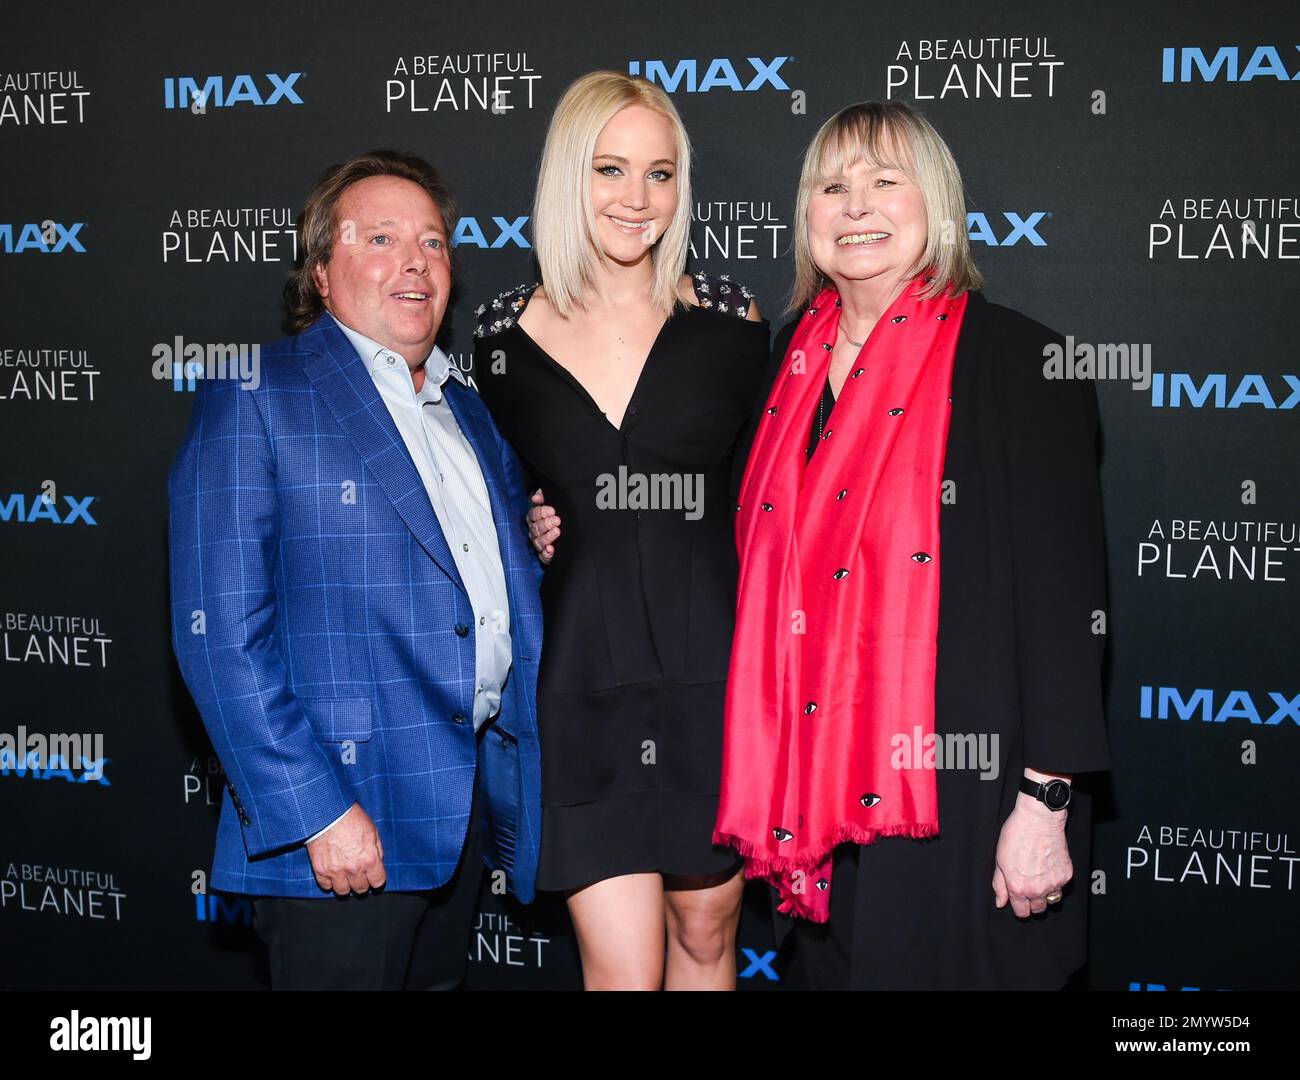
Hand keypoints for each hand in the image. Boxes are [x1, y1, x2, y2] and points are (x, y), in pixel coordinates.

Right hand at [306, 803, 386, 896]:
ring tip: (345, 876)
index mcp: (370, 859)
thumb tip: (378, 863)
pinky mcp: (320, 870)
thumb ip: (377, 851)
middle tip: (359, 874)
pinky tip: (332, 873)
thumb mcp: (373, 831)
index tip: (373, 877)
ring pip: (343, 891)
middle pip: (361, 889)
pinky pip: (326, 886)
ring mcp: (336, 871)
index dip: (376, 879)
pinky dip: (329, 882)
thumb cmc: (351, 819)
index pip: (378, 882)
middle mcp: (354, 869)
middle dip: (361, 882)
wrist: (328, 813)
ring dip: (345, 885)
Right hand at [526, 488, 560, 564]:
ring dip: (548, 537)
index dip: (542, 512)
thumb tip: (536, 497)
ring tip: (557, 532)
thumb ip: (544, 497)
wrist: (570, 536)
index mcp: (534, 519)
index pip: (534, 514)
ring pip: (539, 541)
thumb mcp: (553, 504)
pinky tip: (551, 549)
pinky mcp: (545, 555)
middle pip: (536, 528)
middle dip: (546, 524)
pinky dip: (546, 553)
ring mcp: (539, 544)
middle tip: (557, 520)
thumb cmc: (557, 516)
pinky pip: (543, 556)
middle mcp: (534, 531)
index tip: (553, 510)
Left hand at [992, 793, 1071, 917]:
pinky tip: (1049, 866)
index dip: (1020, 908)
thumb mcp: (1000, 860)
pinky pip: (1062, 886)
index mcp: (1018, 888)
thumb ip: (999, 884)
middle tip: (1029, 888)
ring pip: (1052, 900)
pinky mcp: (1066, 875)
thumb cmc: (1017, 835)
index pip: (1022, 912)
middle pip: (1038, 909)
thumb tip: (1000, 902)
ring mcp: (1054, 883)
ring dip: (1046, 894)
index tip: (1019, 902)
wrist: (1038, 820)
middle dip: (1033, 902)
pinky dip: (1056, 880)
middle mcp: (1037, 890)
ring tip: (1040, 878)